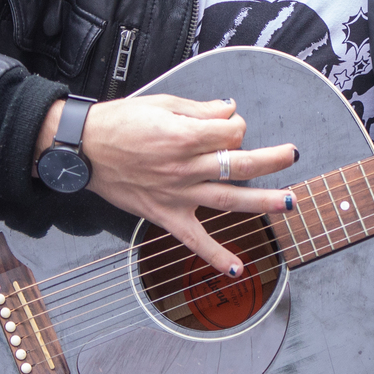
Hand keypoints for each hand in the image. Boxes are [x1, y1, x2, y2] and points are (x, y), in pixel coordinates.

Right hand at [37, 94, 296, 275]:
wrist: (82, 149)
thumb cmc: (119, 123)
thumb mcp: (162, 103)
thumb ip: (200, 109)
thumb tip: (230, 110)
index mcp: (184, 136)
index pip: (230, 131)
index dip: (235, 124)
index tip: (228, 124)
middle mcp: (185, 168)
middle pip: (240, 164)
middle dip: (271, 159)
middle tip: (292, 155)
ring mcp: (177, 195)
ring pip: (229, 200)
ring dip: (263, 202)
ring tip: (289, 202)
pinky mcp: (166, 215)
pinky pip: (195, 241)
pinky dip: (216, 256)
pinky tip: (238, 269)